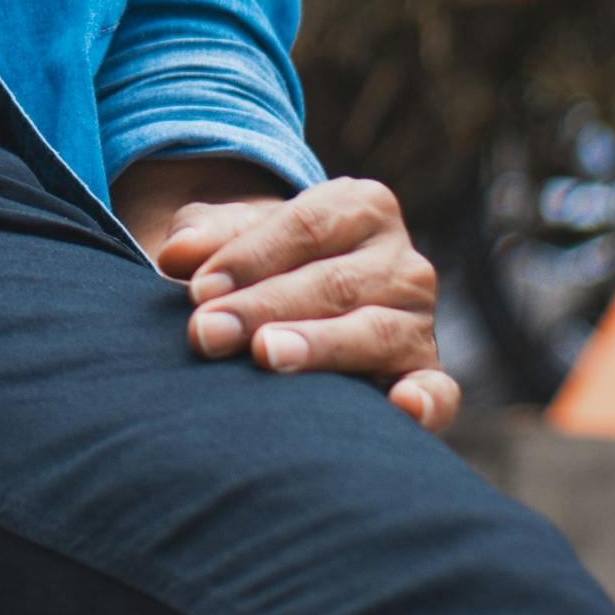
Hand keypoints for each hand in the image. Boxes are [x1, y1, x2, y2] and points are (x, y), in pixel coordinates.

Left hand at [156, 175, 459, 433]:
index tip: (197, 289)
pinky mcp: (427, 373)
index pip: (305, 226)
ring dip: (319, 346)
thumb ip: (209, 236)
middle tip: (207, 333)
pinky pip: (439, 390)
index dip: (249, 256)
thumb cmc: (267, 263)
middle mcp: (402, 260)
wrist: (304, 300)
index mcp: (361, 206)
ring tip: (268, 355)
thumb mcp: (238, 234)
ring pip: (374, 331)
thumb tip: (175, 255)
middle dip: (263, 308)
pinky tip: (401, 408)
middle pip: (333, 281)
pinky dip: (426, 400)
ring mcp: (419, 319)